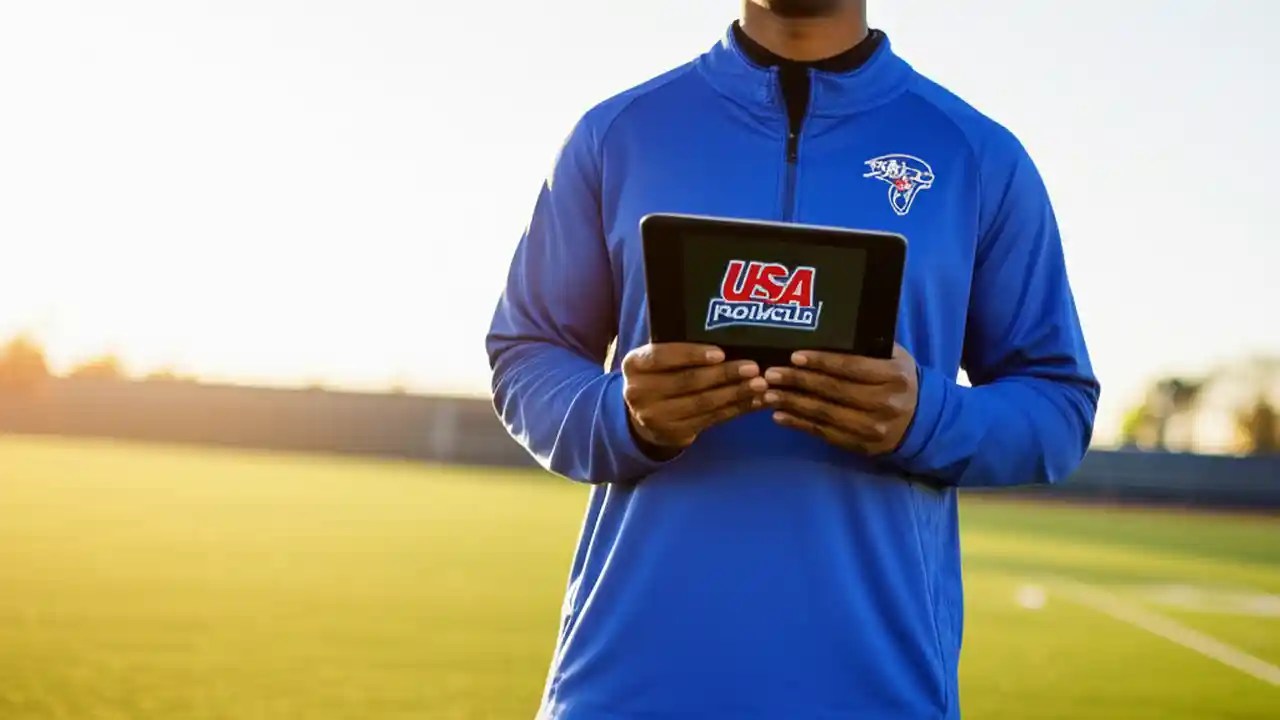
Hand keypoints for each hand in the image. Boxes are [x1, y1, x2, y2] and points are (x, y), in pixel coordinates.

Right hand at [621, 343, 767, 454]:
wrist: (643, 414)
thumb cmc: (659, 375)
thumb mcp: (657, 359)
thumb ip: (680, 350)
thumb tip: (727, 337)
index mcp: (634, 365)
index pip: (662, 356)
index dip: (692, 354)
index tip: (720, 353)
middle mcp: (639, 392)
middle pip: (688, 382)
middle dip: (724, 374)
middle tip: (753, 368)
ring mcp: (655, 417)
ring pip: (703, 403)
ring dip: (736, 394)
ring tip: (760, 385)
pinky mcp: (674, 434)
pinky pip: (711, 419)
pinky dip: (736, 409)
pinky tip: (754, 401)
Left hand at [762, 344, 918, 454]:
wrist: (922, 422)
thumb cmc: (898, 380)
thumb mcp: (894, 357)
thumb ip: (867, 347)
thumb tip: (824, 333)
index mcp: (894, 375)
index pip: (853, 367)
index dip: (822, 362)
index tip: (794, 356)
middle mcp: (885, 402)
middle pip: (835, 391)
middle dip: (799, 381)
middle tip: (771, 373)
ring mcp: (873, 427)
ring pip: (826, 414)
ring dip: (792, 403)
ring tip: (767, 394)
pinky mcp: (861, 445)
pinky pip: (824, 433)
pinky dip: (799, 424)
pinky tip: (779, 415)